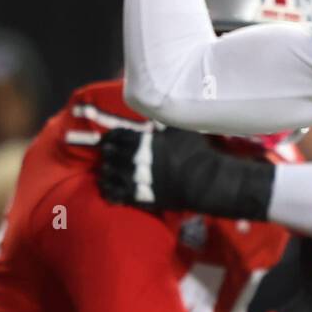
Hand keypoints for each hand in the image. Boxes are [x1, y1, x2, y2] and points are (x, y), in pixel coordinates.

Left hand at [98, 127, 273, 219]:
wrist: (204, 181)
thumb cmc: (195, 153)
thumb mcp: (180, 130)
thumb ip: (162, 123)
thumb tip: (153, 114)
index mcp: (142, 141)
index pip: (116, 135)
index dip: (112, 136)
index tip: (111, 138)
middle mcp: (133, 159)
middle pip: (109, 153)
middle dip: (108, 152)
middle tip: (111, 153)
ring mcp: (134, 179)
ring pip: (107, 173)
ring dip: (107, 170)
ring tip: (110, 170)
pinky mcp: (138, 197)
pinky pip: (113, 194)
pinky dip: (108, 189)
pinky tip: (110, 188)